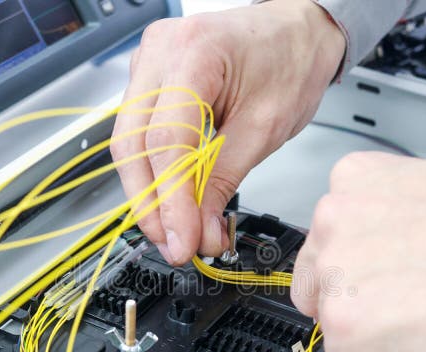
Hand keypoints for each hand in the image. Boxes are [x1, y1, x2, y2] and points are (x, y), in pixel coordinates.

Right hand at [111, 0, 344, 264]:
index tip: (182, 241)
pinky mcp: (150, 81)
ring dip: (149, 193)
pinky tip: (170, 199)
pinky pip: (140, 134)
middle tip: (174, 245)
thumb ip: (224, 180)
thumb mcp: (265, 128)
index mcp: (194, 52)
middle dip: (150, 204)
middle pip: (133, 144)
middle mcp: (159, 52)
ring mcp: (149, 64)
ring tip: (175, 231)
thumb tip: (199, 230)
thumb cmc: (289, 61)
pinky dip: (154, 172)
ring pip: (129, 143)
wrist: (295, 32)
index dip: (170, 199)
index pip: (167, 140)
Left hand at [292, 152, 425, 351]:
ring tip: (425, 328)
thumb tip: (398, 240)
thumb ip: (399, 214)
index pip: (331, 237)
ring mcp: (337, 272)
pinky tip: (424, 351)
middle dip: (358, 302)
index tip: (388, 278)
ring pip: (333, 325)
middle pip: (321, 282)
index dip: (366, 267)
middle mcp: (334, 218)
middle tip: (404, 309)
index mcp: (354, 179)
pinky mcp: (347, 325)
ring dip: (371, 338)